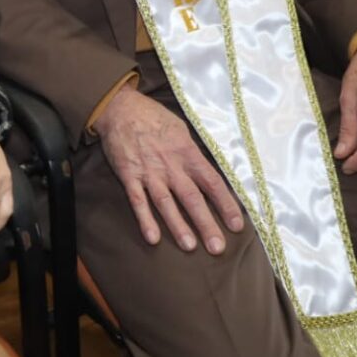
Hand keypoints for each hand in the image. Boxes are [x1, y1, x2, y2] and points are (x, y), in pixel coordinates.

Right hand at [94, 87, 243, 253]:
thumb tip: (209, 174)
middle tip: (217, 247)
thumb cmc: (154, 118)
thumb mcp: (181, 130)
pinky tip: (153, 238)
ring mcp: (149, 172)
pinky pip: (138, 201)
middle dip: (206, 224)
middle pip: (192, 198)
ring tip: (190, 246)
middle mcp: (171, 165)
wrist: (120, 108)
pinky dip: (145, 219)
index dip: (226, 205)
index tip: (236, 225)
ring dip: (178, 226)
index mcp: (187, 153)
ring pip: (166, 203)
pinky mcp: (129, 176)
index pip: (212, 182)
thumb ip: (193, 154)